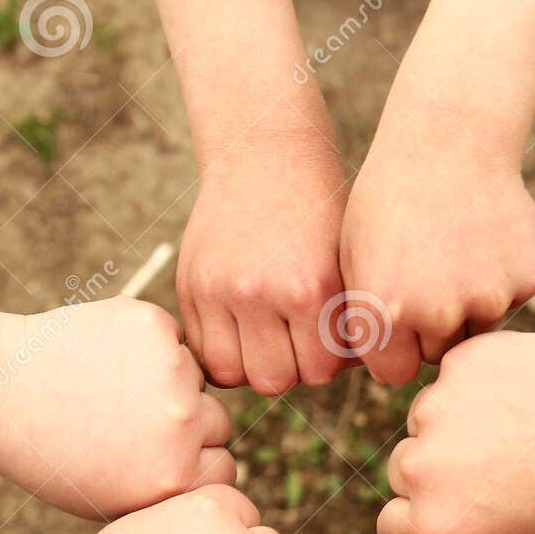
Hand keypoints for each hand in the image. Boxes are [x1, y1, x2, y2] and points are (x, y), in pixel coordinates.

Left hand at [0, 296, 234, 517]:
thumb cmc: (52, 454)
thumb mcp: (113, 500)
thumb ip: (171, 492)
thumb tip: (219, 477)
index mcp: (175, 477)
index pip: (223, 466)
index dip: (191, 462)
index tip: (154, 457)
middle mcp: (181, 424)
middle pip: (217, 422)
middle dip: (185, 423)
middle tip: (127, 422)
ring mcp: (170, 370)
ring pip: (195, 375)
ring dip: (166, 380)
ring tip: (107, 390)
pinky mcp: (152, 325)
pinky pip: (169, 336)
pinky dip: (143, 343)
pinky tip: (100, 359)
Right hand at [178, 133, 348, 393]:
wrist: (264, 152)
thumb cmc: (319, 211)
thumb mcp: (345, 261)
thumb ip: (341, 321)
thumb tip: (331, 375)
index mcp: (311, 287)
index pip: (320, 371)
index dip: (327, 359)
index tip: (328, 337)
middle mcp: (261, 292)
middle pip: (274, 381)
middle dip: (290, 367)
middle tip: (295, 339)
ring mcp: (219, 290)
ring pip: (232, 374)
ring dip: (251, 364)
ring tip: (266, 337)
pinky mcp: (190, 285)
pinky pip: (202, 351)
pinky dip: (222, 350)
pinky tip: (240, 328)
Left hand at [340, 98, 534, 380]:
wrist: (448, 141)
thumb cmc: (388, 202)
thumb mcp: (355, 262)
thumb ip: (367, 323)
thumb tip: (385, 375)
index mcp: (385, 312)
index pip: (395, 373)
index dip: (395, 349)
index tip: (396, 323)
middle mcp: (437, 313)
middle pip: (438, 355)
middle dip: (431, 330)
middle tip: (426, 280)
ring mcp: (487, 297)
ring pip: (476, 329)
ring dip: (467, 305)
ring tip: (452, 254)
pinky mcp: (525, 280)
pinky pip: (509, 300)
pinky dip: (499, 279)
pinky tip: (482, 240)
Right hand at [378, 331, 534, 533]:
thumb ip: (476, 530)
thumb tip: (445, 508)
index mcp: (439, 527)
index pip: (394, 526)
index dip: (427, 518)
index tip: (464, 509)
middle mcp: (424, 471)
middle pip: (404, 470)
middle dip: (438, 470)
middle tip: (501, 464)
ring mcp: (438, 409)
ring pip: (426, 417)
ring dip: (455, 421)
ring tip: (524, 424)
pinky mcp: (463, 362)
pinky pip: (456, 374)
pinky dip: (482, 380)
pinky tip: (532, 390)